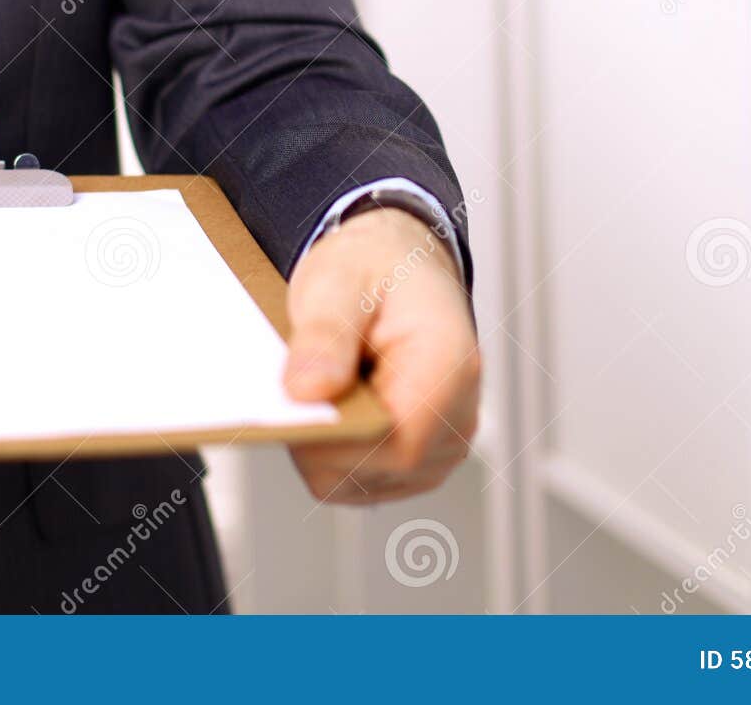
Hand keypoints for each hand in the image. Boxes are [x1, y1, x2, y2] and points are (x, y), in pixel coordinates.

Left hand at [283, 206, 479, 502]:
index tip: (294, 404)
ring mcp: (440, 448)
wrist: (397, 268)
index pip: (397, 445)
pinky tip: (335, 405)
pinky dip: (330, 451)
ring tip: (327, 385)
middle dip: (320, 435)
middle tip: (303, 378)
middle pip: (371, 469)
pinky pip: (353, 481)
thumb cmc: (376, 269)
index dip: (337, 439)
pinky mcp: (414, 464)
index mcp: (451, 366)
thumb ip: (323, 335)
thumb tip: (306, 391)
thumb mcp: (338, 280)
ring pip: (355, 482)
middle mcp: (457, 418)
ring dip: (323, 443)